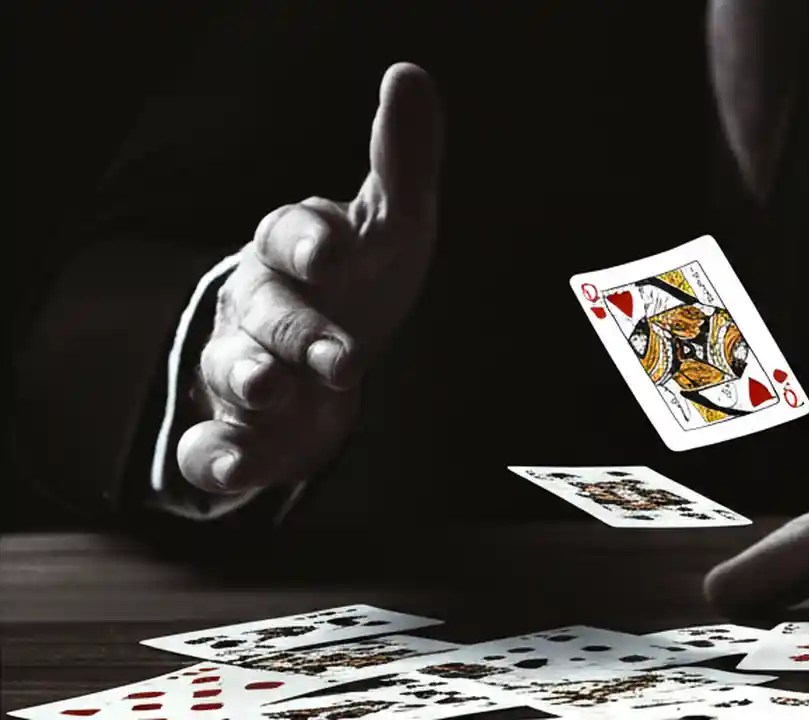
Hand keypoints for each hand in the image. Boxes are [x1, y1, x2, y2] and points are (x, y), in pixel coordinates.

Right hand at [177, 63, 443, 494]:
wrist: (322, 365)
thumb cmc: (360, 284)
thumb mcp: (392, 226)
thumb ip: (403, 162)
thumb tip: (409, 75)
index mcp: (296, 251)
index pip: (291, 231)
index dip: (310, 238)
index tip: (336, 248)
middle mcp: (261, 306)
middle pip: (265, 308)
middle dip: (296, 327)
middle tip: (337, 353)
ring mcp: (244, 368)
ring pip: (233, 370)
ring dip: (251, 381)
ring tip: (274, 392)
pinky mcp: (239, 432)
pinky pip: (211, 447)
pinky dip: (216, 458)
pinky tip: (232, 467)